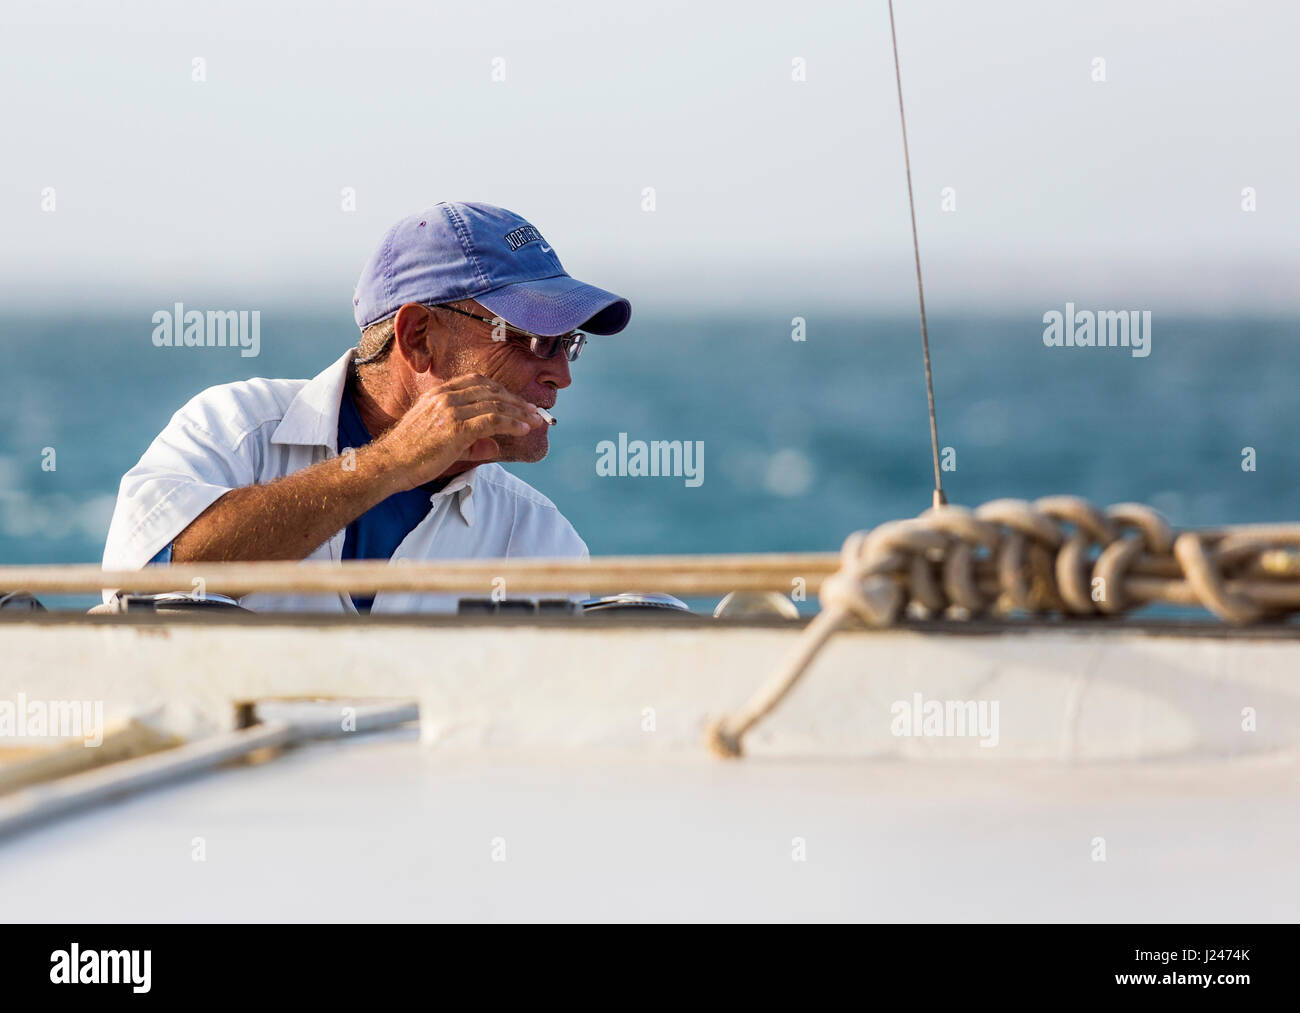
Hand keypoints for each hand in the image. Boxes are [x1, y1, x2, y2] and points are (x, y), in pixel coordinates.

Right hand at [374, 373, 545, 487]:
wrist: (390, 464)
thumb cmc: (412, 454)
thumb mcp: (440, 437)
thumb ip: (469, 438)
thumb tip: (494, 444)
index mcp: (440, 393)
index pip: (479, 382)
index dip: (503, 391)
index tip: (519, 402)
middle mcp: (446, 396)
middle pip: (492, 391)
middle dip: (517, 401)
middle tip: (534, 411)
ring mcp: (451, 410)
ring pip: (496, 404)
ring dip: (520, 412)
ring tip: (535, 420)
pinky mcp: (456, 428)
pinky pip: (493, 420)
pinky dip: (512, 423)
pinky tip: (523, 429)